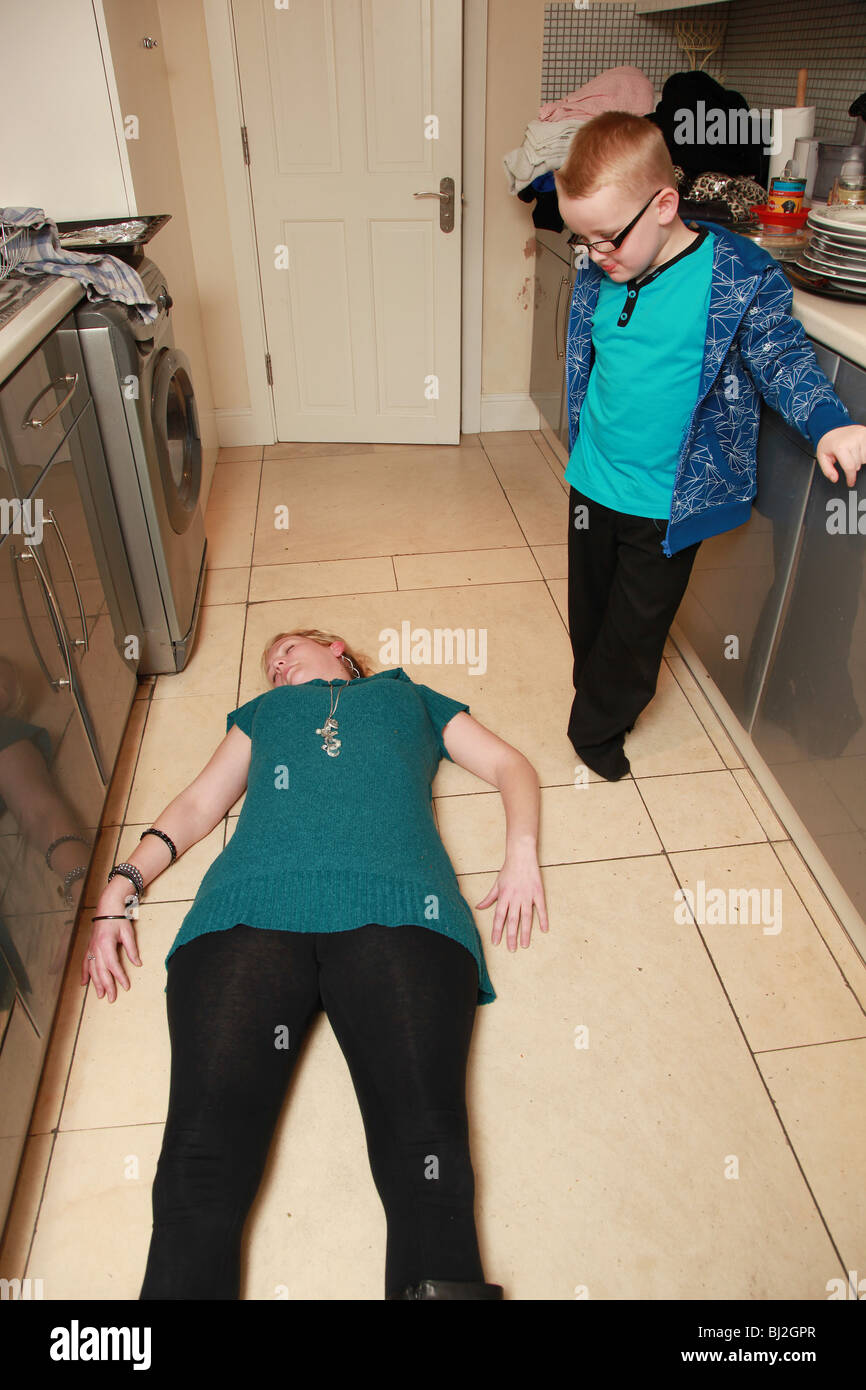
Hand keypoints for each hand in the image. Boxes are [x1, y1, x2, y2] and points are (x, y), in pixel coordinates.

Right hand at [80, 883, 141, 1001]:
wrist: (107, 907)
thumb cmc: (118, 918)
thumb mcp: (128, 933)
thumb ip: (132, 950)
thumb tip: (138, 963)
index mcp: (106, 944)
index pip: (113, 965)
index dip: (120, 977)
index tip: (126, 986)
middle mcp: (96, 948)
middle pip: (101, 971)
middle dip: (107, 986)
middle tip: (112, 998)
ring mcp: (91, 948)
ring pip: (92, 970)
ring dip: (96, 983)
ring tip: (100, 995)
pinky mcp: (89, 948)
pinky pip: (84, 963)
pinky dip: (84, 974)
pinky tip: (84, 983)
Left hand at [476, 844, 548, 951]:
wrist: (521, 856)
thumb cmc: (508, 870)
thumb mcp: (496, 884)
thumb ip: (489, 898)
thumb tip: (478, 907)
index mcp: (504, 896)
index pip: (499, 917)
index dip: (497, 930)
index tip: (496, 942)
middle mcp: (515, 898)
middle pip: (512, 920)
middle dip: (511, 936)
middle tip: (511, 949)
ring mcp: (527, 896)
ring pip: (526, 918)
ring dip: (525, 932)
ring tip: (525, 945)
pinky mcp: (538, 892)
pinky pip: (541, 908)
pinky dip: (543, 918)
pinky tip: (544, 929)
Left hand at [815, 425, 865, 487]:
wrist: (832, 426)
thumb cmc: (828, 442)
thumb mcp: (822, 457)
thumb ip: (827, 470)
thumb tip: (834, 478)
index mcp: (840, 447)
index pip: (850, 467)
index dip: (851, 478)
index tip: (850, 482)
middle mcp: (852, 440)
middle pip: (858, 464)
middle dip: (852, 466)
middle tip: (845, 459)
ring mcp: (861, 436)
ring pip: (865, 458)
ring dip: (859, 459)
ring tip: (851, 452)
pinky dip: (864, 453)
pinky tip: (857, 450)